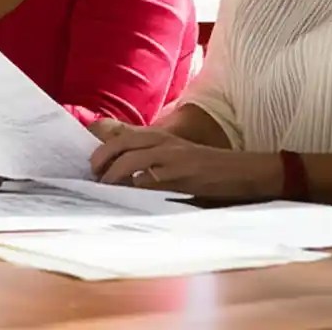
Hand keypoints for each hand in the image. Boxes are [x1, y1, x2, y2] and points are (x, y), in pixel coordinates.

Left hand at [89, 119, 279, 198]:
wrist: (240, 171)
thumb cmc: (205, 166)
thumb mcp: (175, 153)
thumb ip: (149, 155)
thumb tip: (121, 168)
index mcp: (160, 136)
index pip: (122, 135)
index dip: (102, 145)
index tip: (91, 161)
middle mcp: (163, 141)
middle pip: (121, 144)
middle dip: (102, 159)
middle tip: (94, 175)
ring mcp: (171, 157)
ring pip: (131, 160)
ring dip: (113, 174)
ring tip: (105, 187)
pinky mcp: (181, 174)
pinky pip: (150, 180)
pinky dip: (134, 187)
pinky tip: (128, 196)